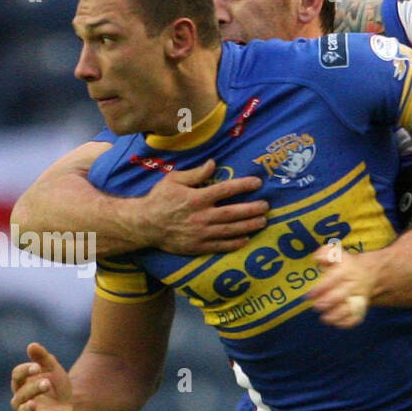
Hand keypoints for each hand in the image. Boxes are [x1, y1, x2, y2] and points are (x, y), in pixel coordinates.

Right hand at [10, 343, 73, 410]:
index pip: (17, 376)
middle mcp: (22, 401)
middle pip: (20, 395)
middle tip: (47, 383)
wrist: (72, 405)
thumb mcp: (53, 369)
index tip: (37, 367)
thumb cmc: (56, 385)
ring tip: (34, 403)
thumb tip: (32, 345)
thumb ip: (43, 358)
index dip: (25, 371)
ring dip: (27, 408)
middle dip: (32, 389)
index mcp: (23, 384)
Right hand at [136, 160, 267, 253]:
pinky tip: (246, 239)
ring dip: (249, 225)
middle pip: (233, 212)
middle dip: (252, 209)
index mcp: (197, 198)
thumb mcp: (173, 181)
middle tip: (266, 206)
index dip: (243, 185)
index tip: (257, 182)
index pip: (225, 190)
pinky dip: (235, 243)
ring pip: (231, 230)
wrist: (144, 225)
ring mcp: (201, 233)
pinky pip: (221, 246)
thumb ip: (195, 174)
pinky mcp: (198, 247)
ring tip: (263, 221)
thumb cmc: (159, 199)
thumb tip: (213, 164)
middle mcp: (202, 216)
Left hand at [306, 244, 374, 327]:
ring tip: (325, 318)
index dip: (321, 287)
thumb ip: (326, 253)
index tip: (309, 294)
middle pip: (341, 295)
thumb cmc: (345, 265)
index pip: (333, 279)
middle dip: (328, 302)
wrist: (368, 273)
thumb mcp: (337, 254)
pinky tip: (336, 322)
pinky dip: (346, 323)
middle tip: (316, 306)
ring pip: (349, 309)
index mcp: (346, 270)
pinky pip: (356, 318)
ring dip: (336, 315)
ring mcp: (358, 298)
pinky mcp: (361, 309)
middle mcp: (353, 285)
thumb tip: (317, 258)